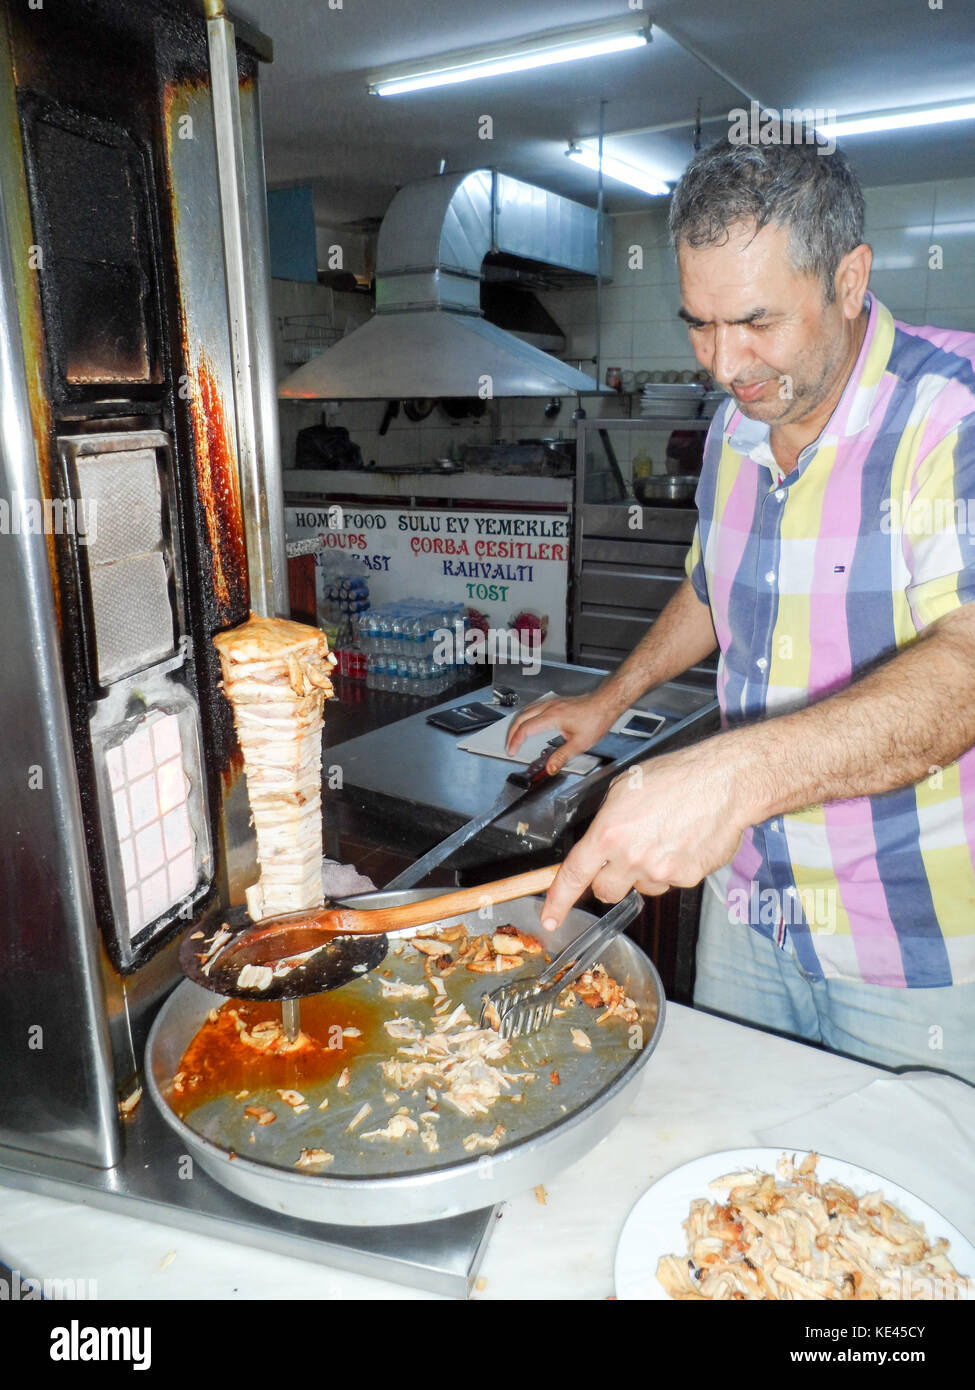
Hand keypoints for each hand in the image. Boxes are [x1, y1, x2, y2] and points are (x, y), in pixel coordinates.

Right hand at [505, 692, 615, 774]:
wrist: (606, 703)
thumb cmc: (596, 719)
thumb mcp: (579, 744)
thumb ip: (562, 756)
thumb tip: (550, 768)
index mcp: (552, 717)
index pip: (526, 729)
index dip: (515, 741)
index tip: (512, 751)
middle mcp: (549, 707)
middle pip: (521, 718)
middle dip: (512, 732)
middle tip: (509, 745)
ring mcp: (552, 703)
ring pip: (526, 710)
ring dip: (518, 723)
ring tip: (515, 735)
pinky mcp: (556, 702)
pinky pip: (534, 707)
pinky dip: (526, 717)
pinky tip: (529, 722)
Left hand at [539, 737, 752, 929]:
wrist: (723, 782)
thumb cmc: (675, 776)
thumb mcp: (623, 789)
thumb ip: (606, 822)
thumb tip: (598, 843)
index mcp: (608, 833)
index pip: (574, 876)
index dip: (558, 901)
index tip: (549, 918)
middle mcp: (631, 857)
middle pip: (606, 891)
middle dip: (607, 880)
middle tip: (622, 857)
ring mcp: (660, 872)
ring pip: (641, 886)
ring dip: (644, 871)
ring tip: (663, 837)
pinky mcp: (686, 878)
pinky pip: (670, 882)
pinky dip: (673, 868)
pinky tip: (683, 841)